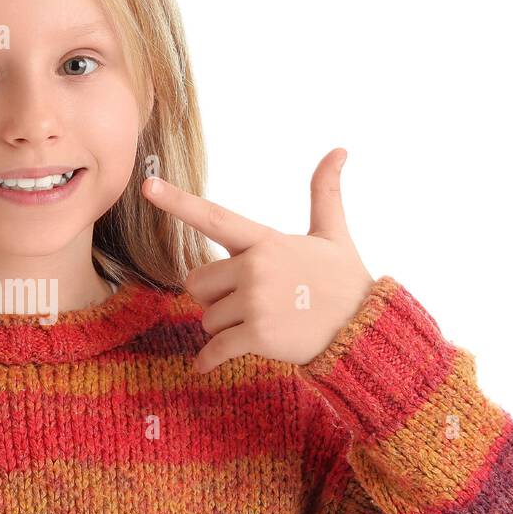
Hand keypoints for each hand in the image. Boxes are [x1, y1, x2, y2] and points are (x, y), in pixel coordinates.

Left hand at [142, 148, 375, 371]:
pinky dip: (209, 359)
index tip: (147, 186)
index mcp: (265, 241)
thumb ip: (324, 193)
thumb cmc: (345, 281)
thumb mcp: (333, 234)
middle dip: (213, 297)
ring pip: (206, 317)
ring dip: (224, 326)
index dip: (178, 202)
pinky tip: (207, 364)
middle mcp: (255, 267)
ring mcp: (256, 301)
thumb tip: (339, 150)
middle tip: (246, 302)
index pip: (214, 218)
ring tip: (261, 323)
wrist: (365, 329)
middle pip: (196, 283)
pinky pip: (214, 348)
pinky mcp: (257, 334)